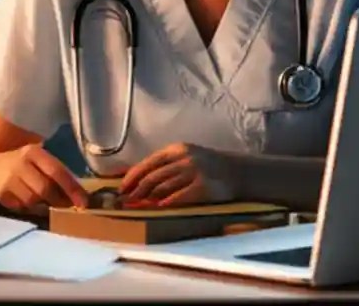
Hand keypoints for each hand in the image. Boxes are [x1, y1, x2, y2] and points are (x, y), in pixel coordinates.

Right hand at [0, 144, 88, 213]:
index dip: (72, 188)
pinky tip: (23, 202)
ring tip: (40, 202)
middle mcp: (20, 163)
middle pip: (45, 188)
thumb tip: (78, 196)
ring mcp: (8, 179)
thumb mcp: (34, 163)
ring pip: (33, 200)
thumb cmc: (17, 167)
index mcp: (33, 152)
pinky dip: (26, 208)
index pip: (57, 171)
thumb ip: (53, 175)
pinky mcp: (0, 194)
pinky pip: (21, 207)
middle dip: (57, 200)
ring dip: (40, 205)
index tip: (83, 203)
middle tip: (64, 206)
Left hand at [119, 142, 235, 207]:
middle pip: (153, 176)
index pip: (148, 163)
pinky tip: (159, 208)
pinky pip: (180, 196)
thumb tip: (133, 179)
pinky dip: (168, 202)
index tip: (121, 189)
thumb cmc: (206, 167)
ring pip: (164, 187)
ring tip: (138, 206)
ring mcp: (195, 171)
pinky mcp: (204, 186)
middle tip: (126, 202)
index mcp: (176, 149)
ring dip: (148, 198)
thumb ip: (163, 166)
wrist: (237, 172)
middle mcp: (184, 158)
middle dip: (136, 190)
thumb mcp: (185, 158)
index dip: (132, 177)